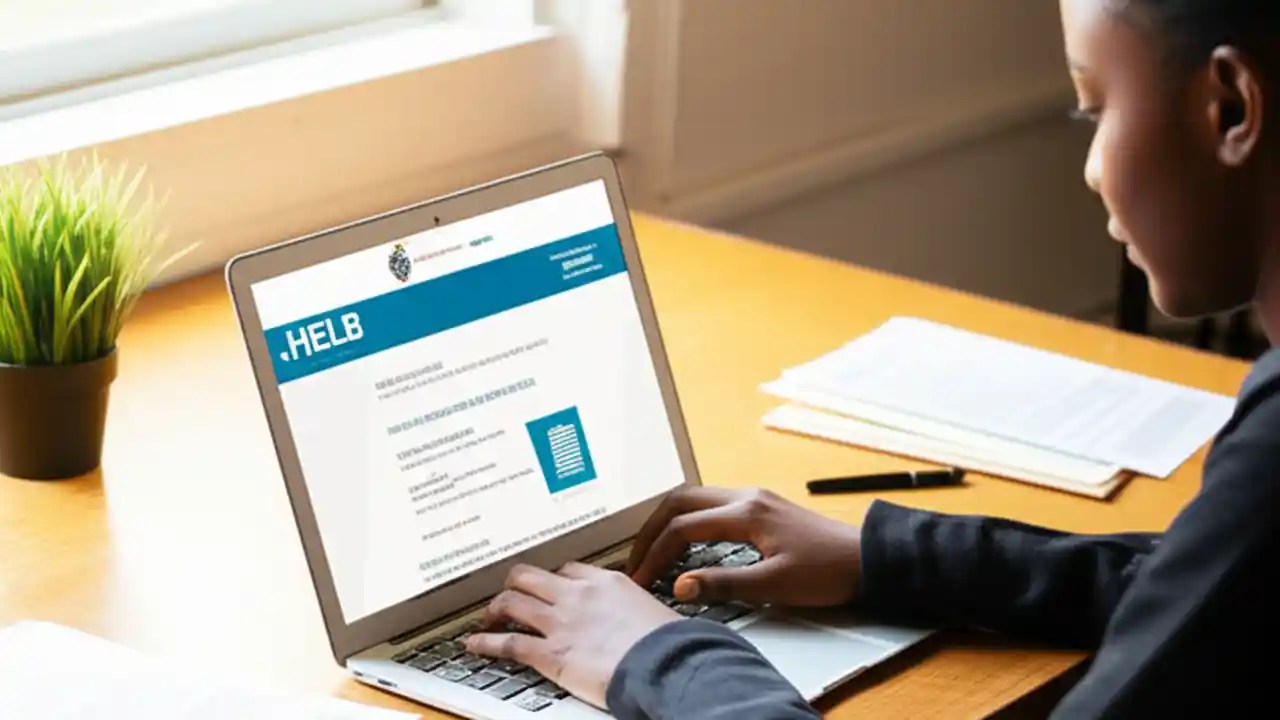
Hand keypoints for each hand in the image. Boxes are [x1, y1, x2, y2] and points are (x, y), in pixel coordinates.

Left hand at [465, 562, 680, 708]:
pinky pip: (508, 644)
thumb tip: (636, 619)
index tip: (547, 587)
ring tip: (486, 619)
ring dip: (494, 611)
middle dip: (513, 585)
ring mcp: (560, 622)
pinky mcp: (551, 653)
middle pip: (528, 577)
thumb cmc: (669, 642)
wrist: (666, 663)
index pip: (567, 570)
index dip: (552, 580)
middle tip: (507, 596)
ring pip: (511, 603)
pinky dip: (485, 643)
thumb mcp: (650, 610)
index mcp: (604, 582)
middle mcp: (576, 595)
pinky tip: (474, 645)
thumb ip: (632, 609)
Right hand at [627, 487, 863, 606]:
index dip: (655, 554)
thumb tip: (679, 586)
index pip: (682, 527)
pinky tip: (686, 543)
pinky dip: (688, 519)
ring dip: (668, 521)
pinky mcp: (760, 505)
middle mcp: (745, 496)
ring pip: (694, 497)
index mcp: (745, 513)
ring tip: (653, 551)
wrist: (866, 559)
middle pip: (680, 501)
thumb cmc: (826, 572)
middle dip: (651, 530)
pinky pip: (710, 503)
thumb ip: (723, 584)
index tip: (641, 580)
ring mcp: (753, 497)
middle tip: (636, 560)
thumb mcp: (774, 585)